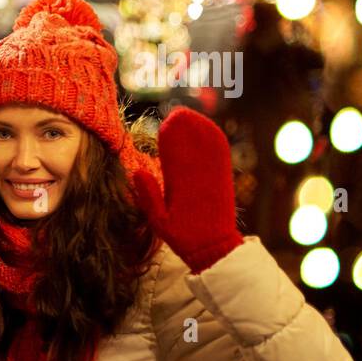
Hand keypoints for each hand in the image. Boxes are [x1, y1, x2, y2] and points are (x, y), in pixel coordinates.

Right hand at [132, 107, 242, 273]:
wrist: (215, 247)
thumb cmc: (183, 236)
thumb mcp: (158, 221)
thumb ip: (148, 196)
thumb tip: (137, 171)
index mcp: (181, 186)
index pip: (176, 154)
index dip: (171, 136)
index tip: (166, 122)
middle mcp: (200, 178)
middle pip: (193, 145)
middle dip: (186, 127)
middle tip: (177, 113)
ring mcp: (215, 177)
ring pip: (209, 147)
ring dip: (201, 129)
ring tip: (191, 117)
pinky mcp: (225, 180)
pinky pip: (221, 155)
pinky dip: (215, 140)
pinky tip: (209, 129)